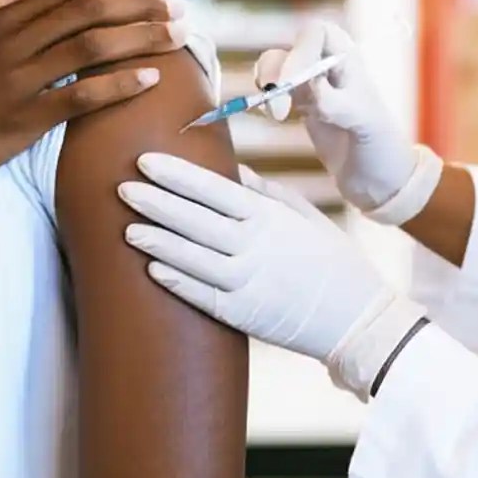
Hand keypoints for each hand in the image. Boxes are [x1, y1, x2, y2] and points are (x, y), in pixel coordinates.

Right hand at [0, 0, 185, 196]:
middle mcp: (11, 43)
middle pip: (89, 12)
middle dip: (140, 8)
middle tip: (177, 10)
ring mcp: (17, 81)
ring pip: (92, 48)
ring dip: (141, 39)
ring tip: (176, 37)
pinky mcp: (20, 121)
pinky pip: (80, 98)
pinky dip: (118, 86)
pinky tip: (150, 80)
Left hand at [119, 153, 425, 398]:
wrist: (356, 316)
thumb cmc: (330, 259)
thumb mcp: (302, 215)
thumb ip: (263, 192)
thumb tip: (228, 170)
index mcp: (269, 217)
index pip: (214, 189)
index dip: (177, 175)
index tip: (146, 160)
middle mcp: (256, 246)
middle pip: (195, 220)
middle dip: (156, 203)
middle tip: (122, 187)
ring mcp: (248, 282)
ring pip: (192, 257)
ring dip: (157, 242)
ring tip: (127, 228)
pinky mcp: (243, 315)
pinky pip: (202, 295)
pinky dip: (176, 281)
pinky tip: (151, 270)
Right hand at [256, 20, 425, 221]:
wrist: (379, 181)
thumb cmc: (382, 149)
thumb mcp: (365, 124)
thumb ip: (337, 103)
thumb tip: (308, 86)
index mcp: (351, 58)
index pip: (316, 34)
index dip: (299, 52)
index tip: (290, 84)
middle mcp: (329, 64)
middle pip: (290, 48)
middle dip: (277, 71)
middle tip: (278, 109)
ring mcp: (312, 84)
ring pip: (277, 67)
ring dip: (268, 83)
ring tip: (276, 115)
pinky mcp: (300, 105)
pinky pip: (274, 89)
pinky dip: (265, 96)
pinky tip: (272, 115)